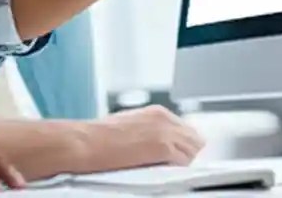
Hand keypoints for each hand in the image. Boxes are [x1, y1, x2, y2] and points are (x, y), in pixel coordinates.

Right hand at [75, 106, 204, 173]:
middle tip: (167, 164)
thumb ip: (150, 129)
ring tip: (160, 167)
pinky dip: (176, 168)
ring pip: (192, 152)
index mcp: (157, 112)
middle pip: (194, 141)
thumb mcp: (129, 124)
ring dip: (181, 161)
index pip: (187, 131)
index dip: (181, 145)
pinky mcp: (163, 148)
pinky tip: (158, 169)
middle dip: (185, 152)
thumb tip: (157, 143)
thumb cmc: (99, 136)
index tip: (172, 155)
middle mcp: (165, 119)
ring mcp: (165, 133)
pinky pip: (184, 162)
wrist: (87, 142)